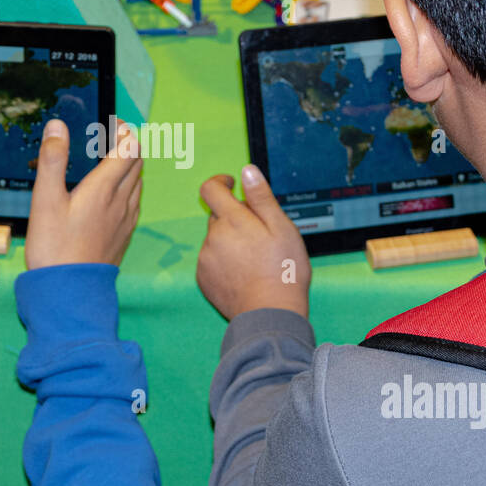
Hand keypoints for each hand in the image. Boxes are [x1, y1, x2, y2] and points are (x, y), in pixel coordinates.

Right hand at [25, 118, 141, 269]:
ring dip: (131, 167)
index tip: (113, 123)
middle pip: (138, 163)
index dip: (124, 131)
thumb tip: (58, 127)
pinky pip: (135, 204)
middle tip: (113, 138)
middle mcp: (121, 201)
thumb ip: (52, 160)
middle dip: (128, 145)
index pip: (129, 148)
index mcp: (104, 188)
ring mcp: (126, 220)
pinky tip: (115, 197)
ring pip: (138, 183)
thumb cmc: (54, 248)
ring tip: (113, 162)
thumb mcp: (44, 200)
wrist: (69, 292)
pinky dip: (130, 190)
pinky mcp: (124, 236)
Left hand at [197, 165, 310, 319]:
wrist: (269, 313)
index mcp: (232, 220)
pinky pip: (212, 260)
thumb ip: (261, 197)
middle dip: (235, 218)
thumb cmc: (282, 270)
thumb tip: (246, 171)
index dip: (220, 182)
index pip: (211, 189)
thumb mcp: (281, 227)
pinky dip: (225, 261)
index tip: (231, 184)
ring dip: (230, 241)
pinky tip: (244, 272)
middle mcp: (213, 237)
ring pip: (216, 239)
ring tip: (255, 258)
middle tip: (260, 234)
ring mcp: (206, 259)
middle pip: (217, 215)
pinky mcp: (204, 278)